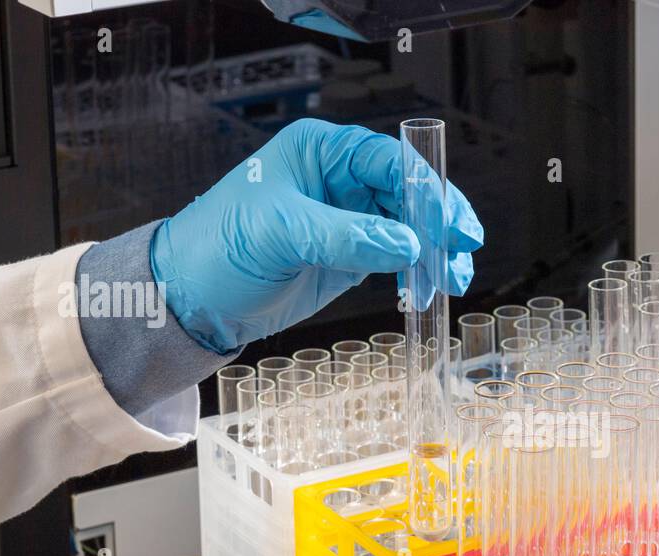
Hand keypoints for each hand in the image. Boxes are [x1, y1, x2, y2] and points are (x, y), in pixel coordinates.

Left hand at [151, 119, 483, 353]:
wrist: (193, 299)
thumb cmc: (220, 248)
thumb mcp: (282, 234)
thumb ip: (348, 237)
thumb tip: (409, 245)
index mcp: (322, 153)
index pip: (389, 161)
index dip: (426, 189)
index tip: (450, 222)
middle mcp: (339, 180)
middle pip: (409, 193)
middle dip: (441, 221)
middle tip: (465, 249)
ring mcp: (347, 219)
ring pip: (410, 228)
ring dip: (437, 251)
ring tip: (455, 279)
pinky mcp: (350, 256)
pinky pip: (397, 258)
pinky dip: (418, 272)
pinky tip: (430, 288)